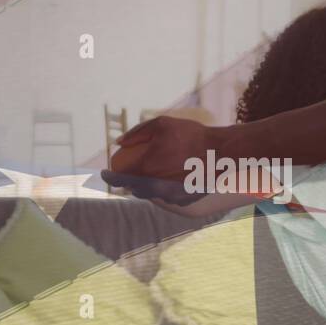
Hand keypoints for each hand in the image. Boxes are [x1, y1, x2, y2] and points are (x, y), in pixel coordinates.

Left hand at [101, 116, 215, 203]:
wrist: (222, 151)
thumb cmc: (191, 135)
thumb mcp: (162, 124)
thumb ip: (138, 132)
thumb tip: (120, 142)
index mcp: (149, 170)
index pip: (122, 179)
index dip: (110, 177)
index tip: (104, 174)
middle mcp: (158, 188)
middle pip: (136, 190)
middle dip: (129, 183)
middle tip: (126, 174)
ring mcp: (172, 197)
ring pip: (151, 195)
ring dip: (145, 187)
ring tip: (146, 175)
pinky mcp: (184, 200)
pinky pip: (167, 197)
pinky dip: (163, 189)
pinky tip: (167, 179)